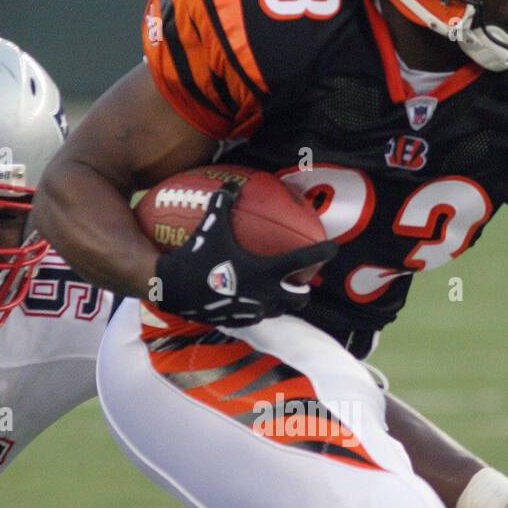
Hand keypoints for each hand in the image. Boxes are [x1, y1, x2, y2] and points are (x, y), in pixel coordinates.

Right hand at [155, 185, 337, 325]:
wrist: (173, 288)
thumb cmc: (196, 256)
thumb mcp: (211, 226)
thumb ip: (223, 204)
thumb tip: (230, 185)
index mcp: (265, 271)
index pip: (302, 262)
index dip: (322, 253)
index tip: (333, 248)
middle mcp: (265, 294)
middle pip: (299, 298)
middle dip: (304, 290)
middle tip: (301, 281)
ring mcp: (253, 311)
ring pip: (279, 311)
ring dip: (282, 303)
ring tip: (278, 293)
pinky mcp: (239, 322)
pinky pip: (256, 317)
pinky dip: (259, 310)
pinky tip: (250, 302)